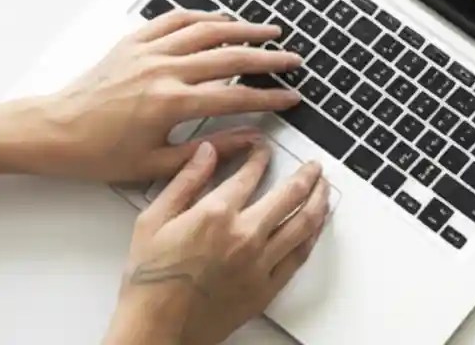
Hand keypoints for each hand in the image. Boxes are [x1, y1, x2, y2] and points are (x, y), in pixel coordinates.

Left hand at [26, 10, 302, 182]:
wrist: (52, 131)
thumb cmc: (96, 154)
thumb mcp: (154, 165)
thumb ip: (207, 152)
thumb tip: (248, 141)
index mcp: (169, 103)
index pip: (234, 95)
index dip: (268, 97)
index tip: (290, 97)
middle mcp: (162, 70)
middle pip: (228, 56)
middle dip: (267, 58)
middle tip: (293, 60)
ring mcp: (147, 51)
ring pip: (206, 30)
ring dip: (242, 28)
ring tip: (268, 31)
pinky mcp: (133, 42)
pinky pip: (174, 21)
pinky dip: (202, 17)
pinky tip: (220, 20)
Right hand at [104, 142, 330, 344]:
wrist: (157, 328)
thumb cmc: (150, 280)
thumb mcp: (153, 220)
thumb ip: (184, 181)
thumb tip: (206, 151)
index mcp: (215, 214)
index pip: (250, 173)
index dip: (260, 155)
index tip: (264, 148)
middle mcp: (244, 235)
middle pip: (289, 195)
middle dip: (306, 175)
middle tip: (313, 166)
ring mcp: (259, 263)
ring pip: (303, 224)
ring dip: (318, 201)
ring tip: (324, 189)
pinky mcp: (266, 288)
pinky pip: (298, 256)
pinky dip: (312, 237)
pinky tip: (315, 227)